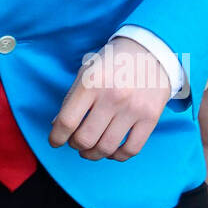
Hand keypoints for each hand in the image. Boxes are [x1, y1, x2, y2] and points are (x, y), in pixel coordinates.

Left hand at [49, 36, 171, 162]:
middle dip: (75, 146)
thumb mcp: (86, 71)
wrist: (152, 51)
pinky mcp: (151, 118)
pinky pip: (131, 149)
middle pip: (85, 139)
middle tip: (75, 143)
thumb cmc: (113, 62)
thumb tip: (57, 126)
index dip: (57, 137)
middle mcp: (112, 96)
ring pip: (106, 147)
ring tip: (90, 150)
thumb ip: (71, 98)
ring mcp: (133, 108)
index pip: (67, 121)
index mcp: (91, 82)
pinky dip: (117, 156)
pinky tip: (111, 151)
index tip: (55, 142)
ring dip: (93, 154)